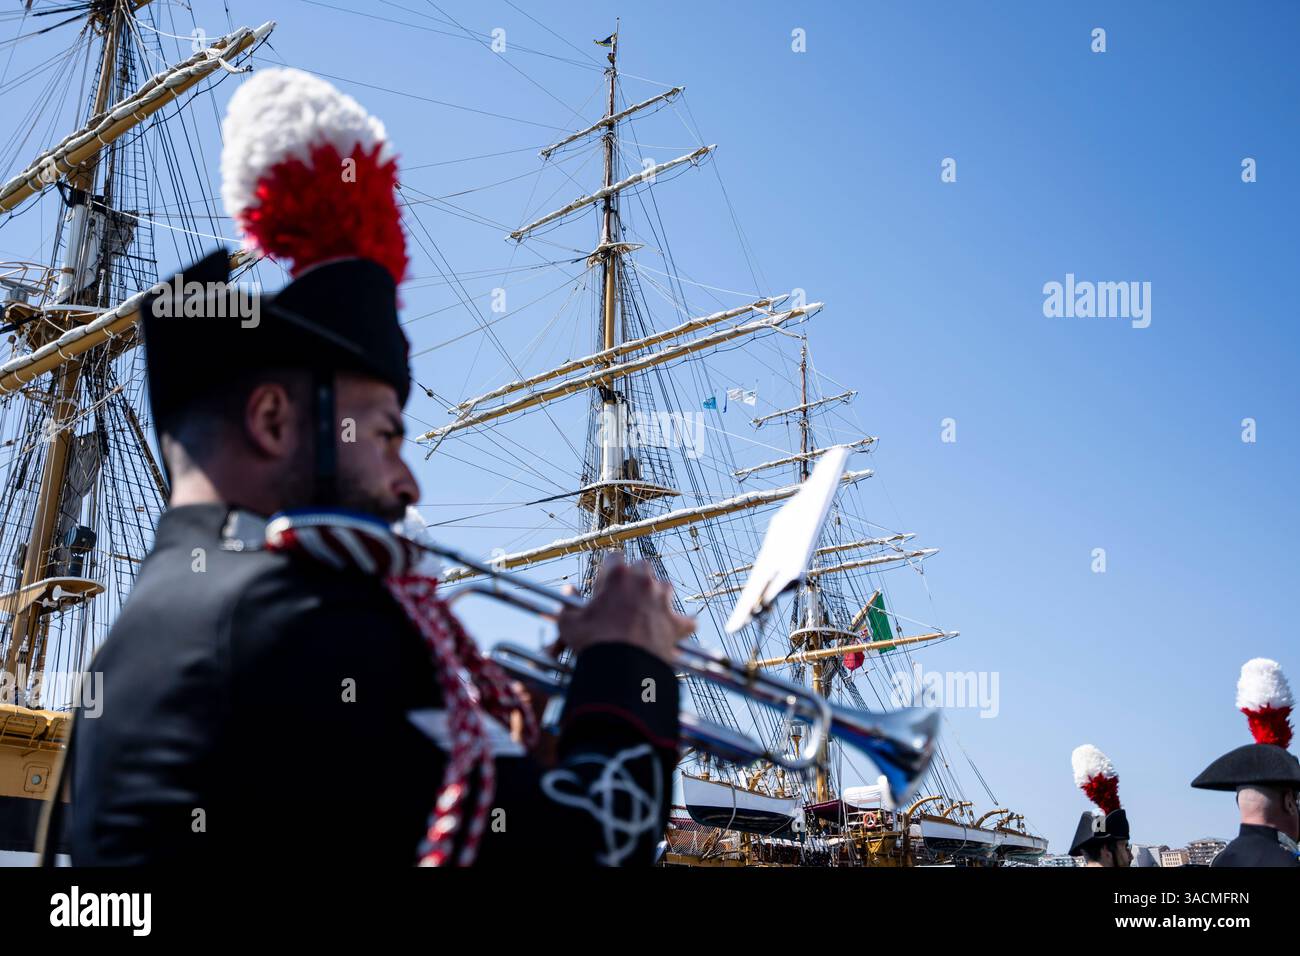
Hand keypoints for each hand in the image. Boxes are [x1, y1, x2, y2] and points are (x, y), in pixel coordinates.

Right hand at [555, 552, 694, 665]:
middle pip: (643, 567)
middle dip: (636, 577)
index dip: (609, 569)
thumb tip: (568, 594)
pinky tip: (677, 631)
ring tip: (648, 611)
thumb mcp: (569, 624)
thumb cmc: (593, 644)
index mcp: (617, 577)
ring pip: (665, 587)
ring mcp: (662, 601)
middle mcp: (643, 582)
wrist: (621, 669)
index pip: (614, 558)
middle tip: (626, 595)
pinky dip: (682, 626)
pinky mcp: (675, 623)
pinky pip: (688, 621)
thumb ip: (567, 606)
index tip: (605, 582)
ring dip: (658, 596)